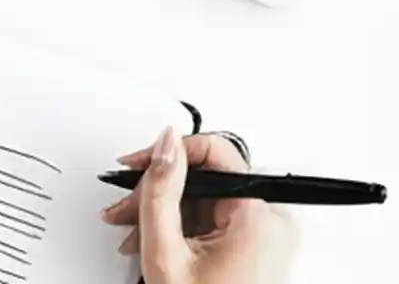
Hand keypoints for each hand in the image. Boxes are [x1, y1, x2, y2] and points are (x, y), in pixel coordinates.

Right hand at [101, 128, 298, 283]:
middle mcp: (273, 220)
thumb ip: (161, 192)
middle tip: (126, 205)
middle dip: (159, 191)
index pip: (215, 151)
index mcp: (259, 216)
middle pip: (207, 178)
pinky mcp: (258, 244)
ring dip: (164, 212)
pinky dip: (182, 227)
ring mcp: (267, 234)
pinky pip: (214, 218)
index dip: (170, 153)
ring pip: (206, 199)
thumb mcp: (167, 252)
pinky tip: (157, 241)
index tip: (139, 162)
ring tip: (133, 231)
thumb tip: (165, 145)